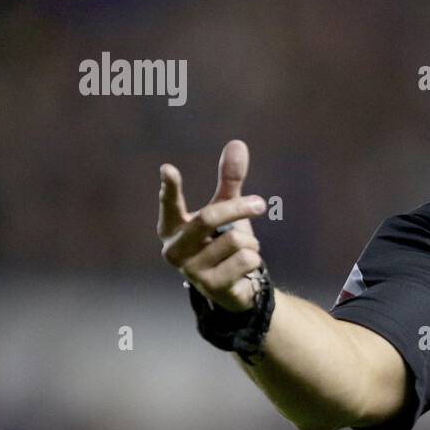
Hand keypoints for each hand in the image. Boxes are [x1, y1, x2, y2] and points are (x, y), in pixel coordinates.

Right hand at [158, 139, 266, 311]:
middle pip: (209, 217)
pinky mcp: (211, 286)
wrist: (236, 286)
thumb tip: (237, 143)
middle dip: (240, 208)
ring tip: (240, 252)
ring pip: (235, 239)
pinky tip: (243, 269)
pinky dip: (254, 259)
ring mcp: (191, 270)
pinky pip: (246, 259)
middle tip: (261, 204)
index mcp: (172, 227)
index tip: (168, 169)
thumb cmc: (223, 241)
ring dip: (249, 242)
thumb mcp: (227, 209)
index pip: (170, 204)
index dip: (170, 187)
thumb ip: (229, 179)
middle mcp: (174, 249)